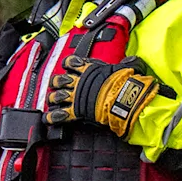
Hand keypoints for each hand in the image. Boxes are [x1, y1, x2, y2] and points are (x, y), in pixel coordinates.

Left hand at [45, 55, 162, 136]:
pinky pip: (60, 114)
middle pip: (59, 79)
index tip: (69, 66)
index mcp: (88, 70)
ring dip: (53, 98)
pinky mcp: (77, 111)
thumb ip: (125, 64)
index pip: (72, 61)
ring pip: (56, 95)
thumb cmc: (126, 84)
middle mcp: (79, 82)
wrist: (124, 98)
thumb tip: (135, 62)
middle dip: (57, 83)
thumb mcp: (125, 68)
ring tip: (53, 101)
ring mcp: (76, 97)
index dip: (69, 63)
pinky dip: (52, 118)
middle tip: (58, 86)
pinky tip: (46, 119)